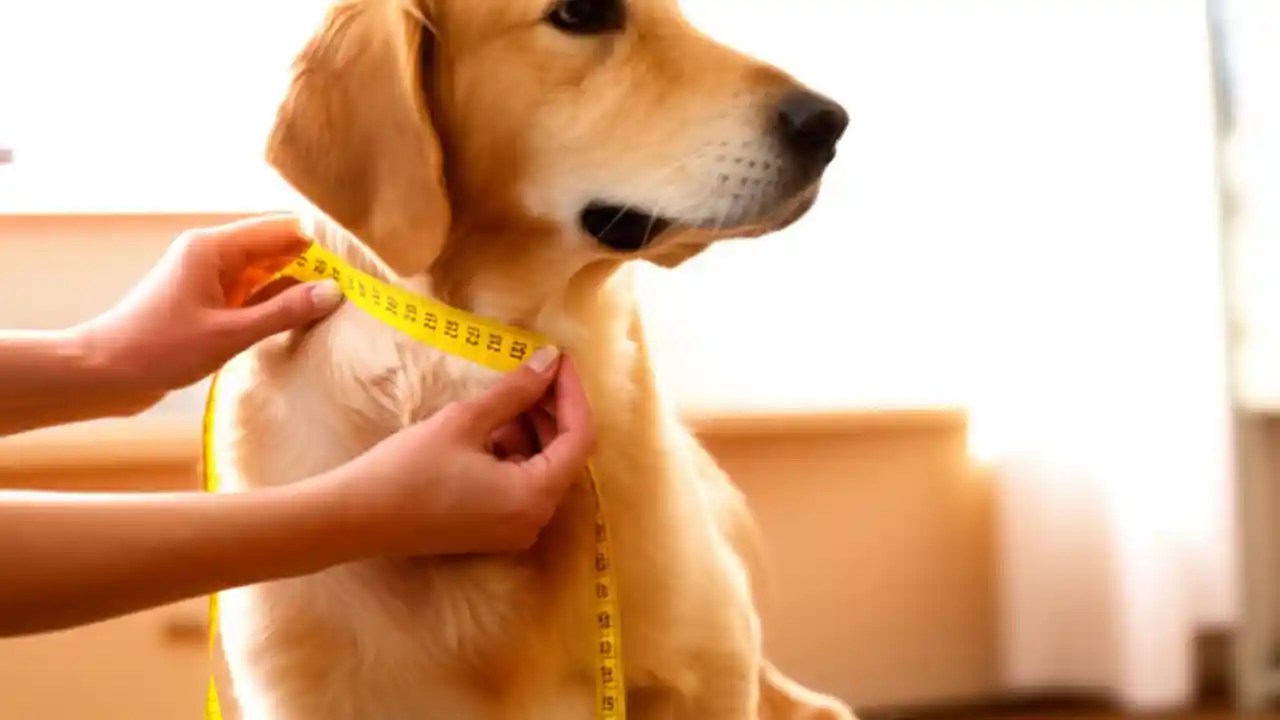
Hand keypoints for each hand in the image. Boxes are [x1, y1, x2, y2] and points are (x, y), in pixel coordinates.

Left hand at [79, 214, 342, 403]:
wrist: (103, 373)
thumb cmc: (158, 348)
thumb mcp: (229, 333)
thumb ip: (284, 312)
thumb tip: (333, 292)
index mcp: (213, 248)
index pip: (281, 228)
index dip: (319, 242)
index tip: (357, 262)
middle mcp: (211, 255)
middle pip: (276, 248)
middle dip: (312, 265)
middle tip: (355, 287)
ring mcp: (208, 279)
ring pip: (266, 273)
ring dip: (296, 287)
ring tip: (336, 305)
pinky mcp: (206, 303)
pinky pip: (252, 295)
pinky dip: (275, 304)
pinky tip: (300, 320)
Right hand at [324, 346, 596, 555]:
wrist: (355, 518)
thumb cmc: (407, 468)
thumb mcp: (466, 421)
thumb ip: (515, 391)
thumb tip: (549, 360)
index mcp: (534, 496)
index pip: (579, 438)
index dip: (572, 393)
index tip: (558, 359)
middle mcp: (534, 520)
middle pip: (564, 454)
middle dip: (551, 409)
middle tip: (532, 369)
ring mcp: (515, 530)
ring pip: (542, 468)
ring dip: (531, 429)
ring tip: (503, 397)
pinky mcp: (495, 530)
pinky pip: (521, 484)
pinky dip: (514, 452)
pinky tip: (488, 427)